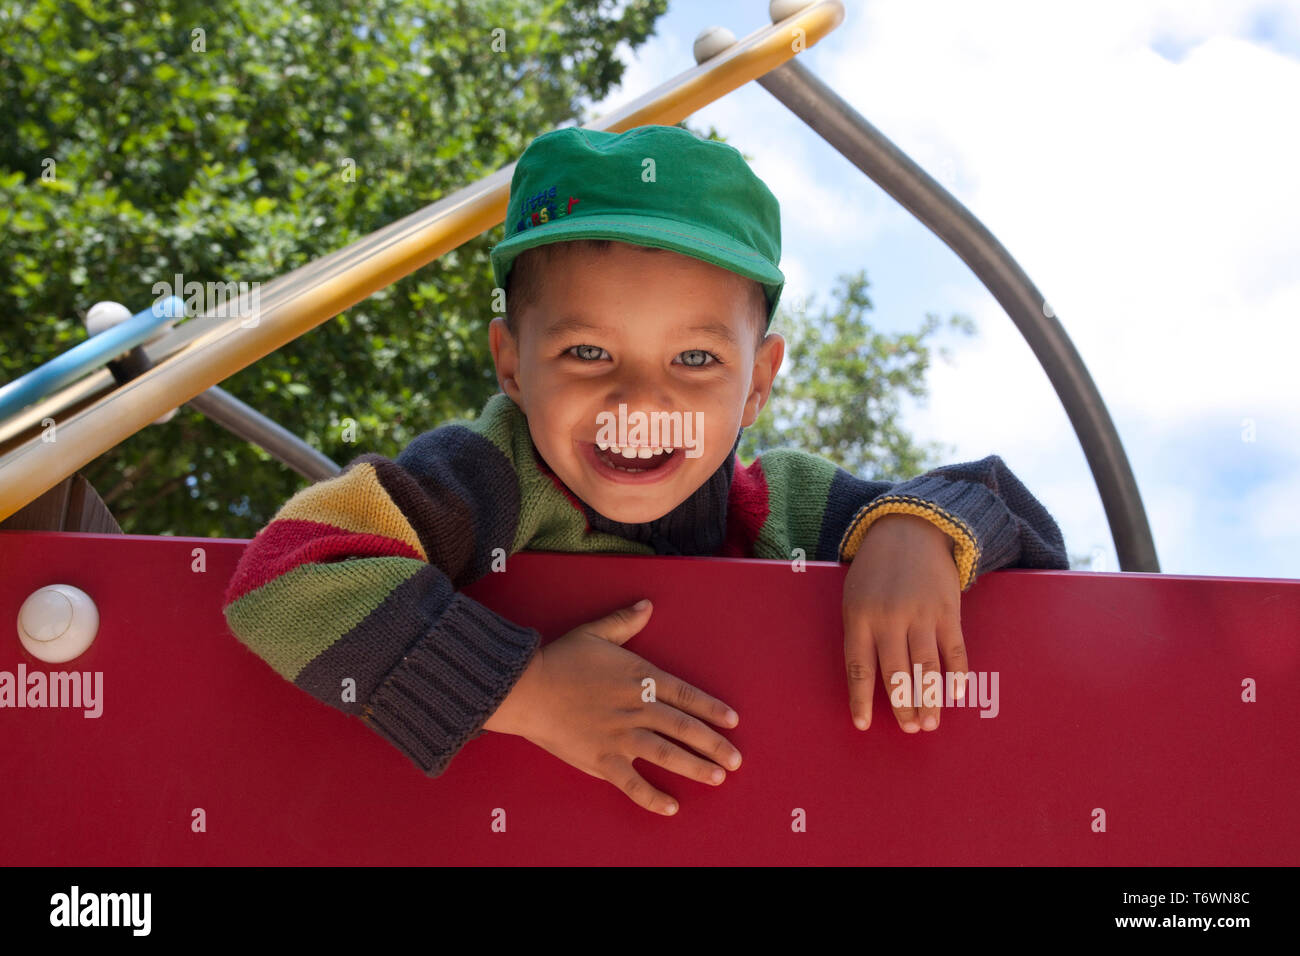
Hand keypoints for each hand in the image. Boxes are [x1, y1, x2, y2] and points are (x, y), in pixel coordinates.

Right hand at [483, 600, 741, 815]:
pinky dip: (653, 797)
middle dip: (714, 744)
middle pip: (686, 728)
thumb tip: (647, 605)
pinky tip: (671, 807)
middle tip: (735, 759)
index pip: (686, 695)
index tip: (732, 720)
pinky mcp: (602, 758)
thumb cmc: (559, 659)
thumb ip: (624, 622)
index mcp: (639, 678)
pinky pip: (633, 783)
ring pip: (668, 755)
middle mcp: (637, 708)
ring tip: (718, 777)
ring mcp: (622, 735)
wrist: (527, 688)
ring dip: (696, 767)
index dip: (711, 708)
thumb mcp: (594, 632)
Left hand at [841, 513, 968, 732]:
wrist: (909, 529)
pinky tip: (956, 694)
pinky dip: (957, 674)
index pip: (859, 668)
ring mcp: (921, 614)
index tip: (863, 725)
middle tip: (911, 730)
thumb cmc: (875, 570)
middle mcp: (889, 618)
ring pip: (926, 667)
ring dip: (930, 699)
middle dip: (903, 707)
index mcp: (860, 617)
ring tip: (931, 723)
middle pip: (896, 673)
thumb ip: (861, 634)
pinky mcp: (947, 609)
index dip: (861, 700)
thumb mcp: (855, 597)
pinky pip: (954, 649)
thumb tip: (869, 680)